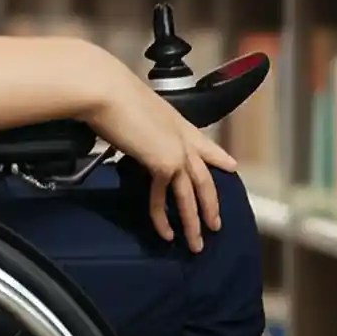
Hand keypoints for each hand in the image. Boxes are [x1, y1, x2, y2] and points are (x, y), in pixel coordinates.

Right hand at [83, 62, 237, 252]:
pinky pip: (164, 199)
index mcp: (177, 121)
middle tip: (216, 225)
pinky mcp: (164, 163)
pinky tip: (166, 234)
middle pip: (204, 179)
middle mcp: (182, 137)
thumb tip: (128, 135)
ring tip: (196, 245)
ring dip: (194, 223)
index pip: (204, 143)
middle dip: (211, 205)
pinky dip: (163, 219)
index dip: (219, 157)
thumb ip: (138, 126)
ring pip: (192, 195)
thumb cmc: (110, 94)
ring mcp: (176, 151)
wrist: (105, 91)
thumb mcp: (133, 111)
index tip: (231, 166)